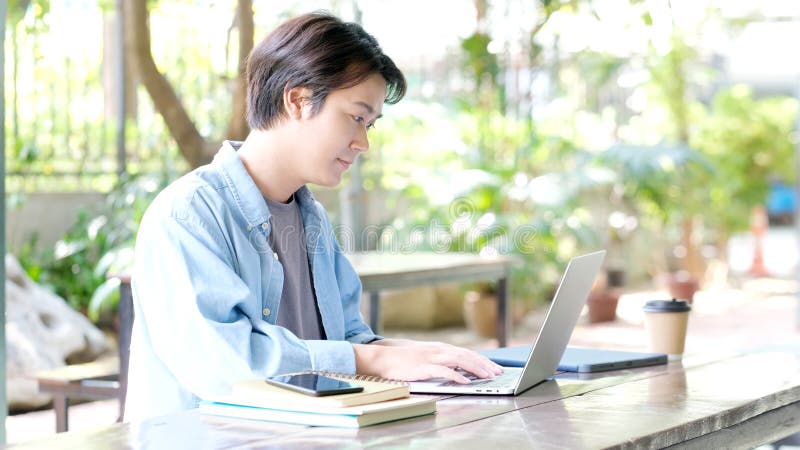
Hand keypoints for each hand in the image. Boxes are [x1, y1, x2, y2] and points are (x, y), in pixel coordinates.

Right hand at [352, 339, 502, 383]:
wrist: (384, 357)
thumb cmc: (404, 360)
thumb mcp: (427, 357)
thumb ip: (442, 360)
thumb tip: (459, 369)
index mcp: (441, 348)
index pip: (467, 353)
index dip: (483, 360)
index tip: (496, 368)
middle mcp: (439, 350)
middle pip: (467, 355)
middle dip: (484, 364)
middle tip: (498, 373)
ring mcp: (431, 358)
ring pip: (459, 361)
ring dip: (475, 368)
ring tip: (487, 376)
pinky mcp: (423, 367)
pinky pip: (443, 371)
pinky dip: (456, 376)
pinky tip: (465, 382)